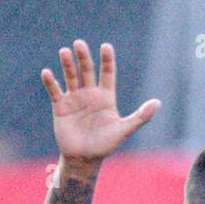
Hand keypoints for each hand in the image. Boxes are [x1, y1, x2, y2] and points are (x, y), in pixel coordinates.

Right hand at [41, 40, 158, 165]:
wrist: (84, 159)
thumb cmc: (105, 145)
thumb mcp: (124, 130)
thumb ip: (140, 116)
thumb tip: (158, 103)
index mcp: (105, 96)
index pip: (107, 72)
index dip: (107, 59)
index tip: (105, 46)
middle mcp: (89, 93)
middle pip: (86, 70)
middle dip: (83, 57)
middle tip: (79, 44)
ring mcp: (74, 99)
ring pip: (71, 76)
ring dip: (67, 64)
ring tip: (64, 52)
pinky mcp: (60, 107)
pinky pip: (55, 91)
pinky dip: (51, 82)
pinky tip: (47, 73)